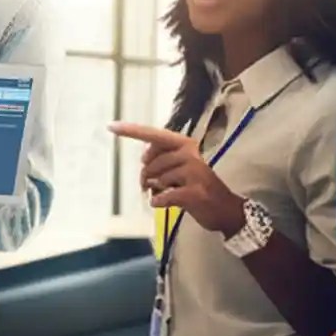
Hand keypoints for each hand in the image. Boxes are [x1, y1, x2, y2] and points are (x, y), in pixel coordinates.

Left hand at [109, 122, 244, 235]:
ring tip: (166, 193)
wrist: (225, 209)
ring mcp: (194, 172)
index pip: (153, 135)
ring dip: (156, 190)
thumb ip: (162, 160)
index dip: (131, 131)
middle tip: (148, 185)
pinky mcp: (195, 192)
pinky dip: (159, 202)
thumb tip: (144, 160)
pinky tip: (163, 203)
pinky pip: (164, 196)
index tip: (110, 126)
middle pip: (150, 163)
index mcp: (184, 144)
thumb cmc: (197, 187)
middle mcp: (189, 154)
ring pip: (157, 180)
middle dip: (146, 176)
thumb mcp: (180, 168)